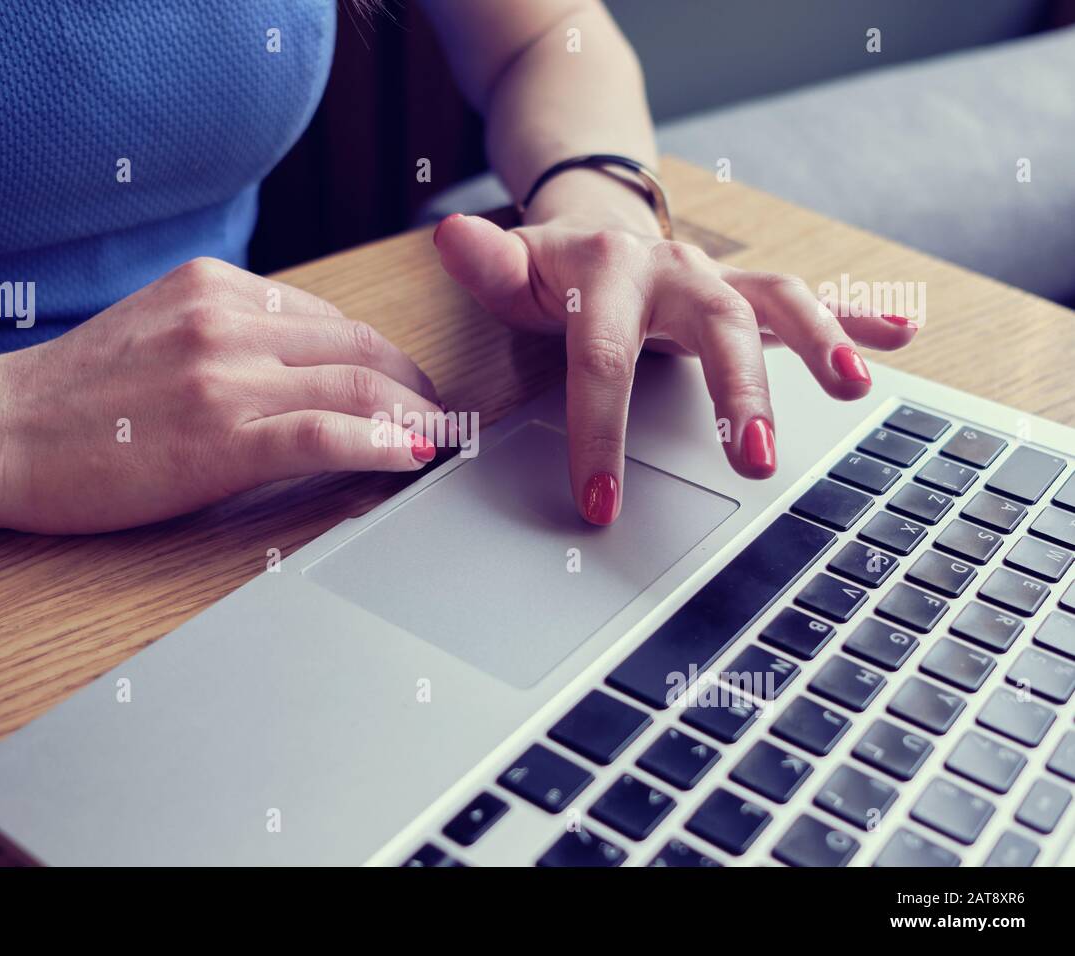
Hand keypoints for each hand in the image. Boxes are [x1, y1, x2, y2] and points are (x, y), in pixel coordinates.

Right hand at [0, 258, 442, 533]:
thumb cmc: (73, 398)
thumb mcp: (158, 331)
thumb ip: (230, 334)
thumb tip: (305, 366)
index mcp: (215, 288)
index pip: (332, 319)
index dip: (384, 358)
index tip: (406, 386)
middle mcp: (226, 319)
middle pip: (360, 348)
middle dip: (413, 386)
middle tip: (439, 417)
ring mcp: (225, 375)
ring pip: (357, 387)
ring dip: (414, 417)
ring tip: (440, 440)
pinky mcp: (218, 436)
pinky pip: (326, 434)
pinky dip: (382, 444)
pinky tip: (412, 457)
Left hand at [433, 212, 916, 524]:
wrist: (599, 229)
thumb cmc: (554, 272)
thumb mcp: (515, 269)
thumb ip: (488, 263)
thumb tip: (452, 237)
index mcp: (611, 275)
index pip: (603, 361)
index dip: (600, 433)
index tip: (601, 504)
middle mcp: (677, 274)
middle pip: (717, 326)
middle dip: (740, 391)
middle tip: (754, 458)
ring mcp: (721, 283)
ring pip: (780, 303)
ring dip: (821, 344)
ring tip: (857, 389)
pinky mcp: (753, 294)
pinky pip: (814, 297)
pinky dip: (859, 315)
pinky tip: (902, 333)